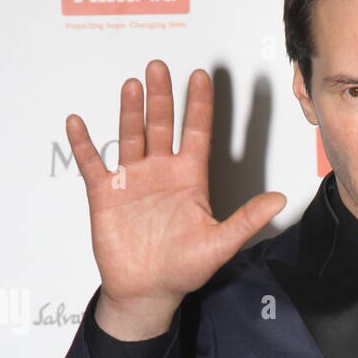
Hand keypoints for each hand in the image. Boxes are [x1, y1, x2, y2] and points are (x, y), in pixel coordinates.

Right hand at [66, 59, 286, 336]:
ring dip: (131, 110)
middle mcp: (161, 172)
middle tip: (160, 66)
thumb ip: (247, 219)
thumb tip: (279, 200)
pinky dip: (84, 143)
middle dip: (162, 96)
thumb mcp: (219, 244)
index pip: (196, 132)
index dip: (199, 105)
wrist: (147, 291)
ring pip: (131, 135)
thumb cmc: (184, 269)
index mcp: (189, 179)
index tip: (201, 76)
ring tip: (133, 84)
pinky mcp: (106, 193)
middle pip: (162, 124)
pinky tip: (78, 122)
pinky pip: (92, 162)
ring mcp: (133, 180)